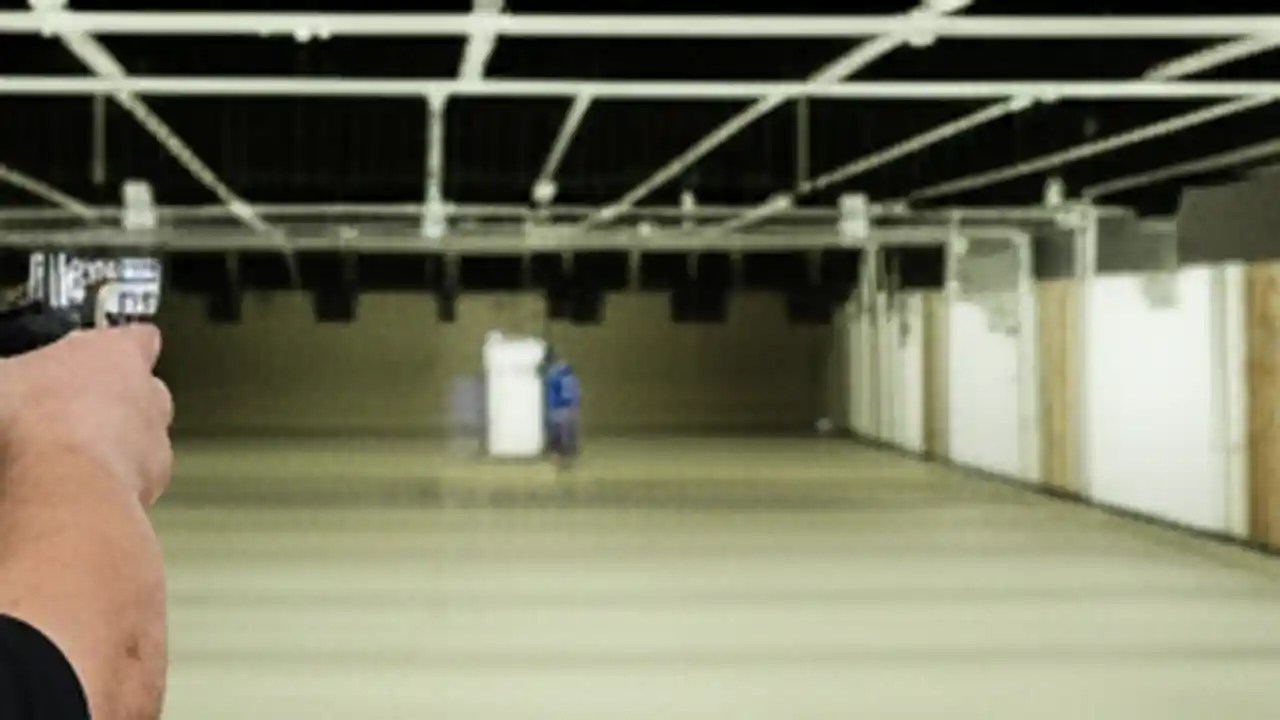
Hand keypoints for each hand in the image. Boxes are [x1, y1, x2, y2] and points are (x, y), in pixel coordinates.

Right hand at [0, 325, 173, 505]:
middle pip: (146, 391)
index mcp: (118, 353)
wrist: (56, 489)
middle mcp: (150, 393)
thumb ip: (15, 373)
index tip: (100, 359)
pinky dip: (117, 484)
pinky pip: (138, 480)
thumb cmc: (23, 415)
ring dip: (121, 445)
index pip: (141, 337)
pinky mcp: (154, 488)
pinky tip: (82, 492)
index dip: (122, 348)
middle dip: (121, 401)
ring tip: (74, 459)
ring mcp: (158, 443)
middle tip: (76, 414)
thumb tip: (11, 379)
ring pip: (146, 438)